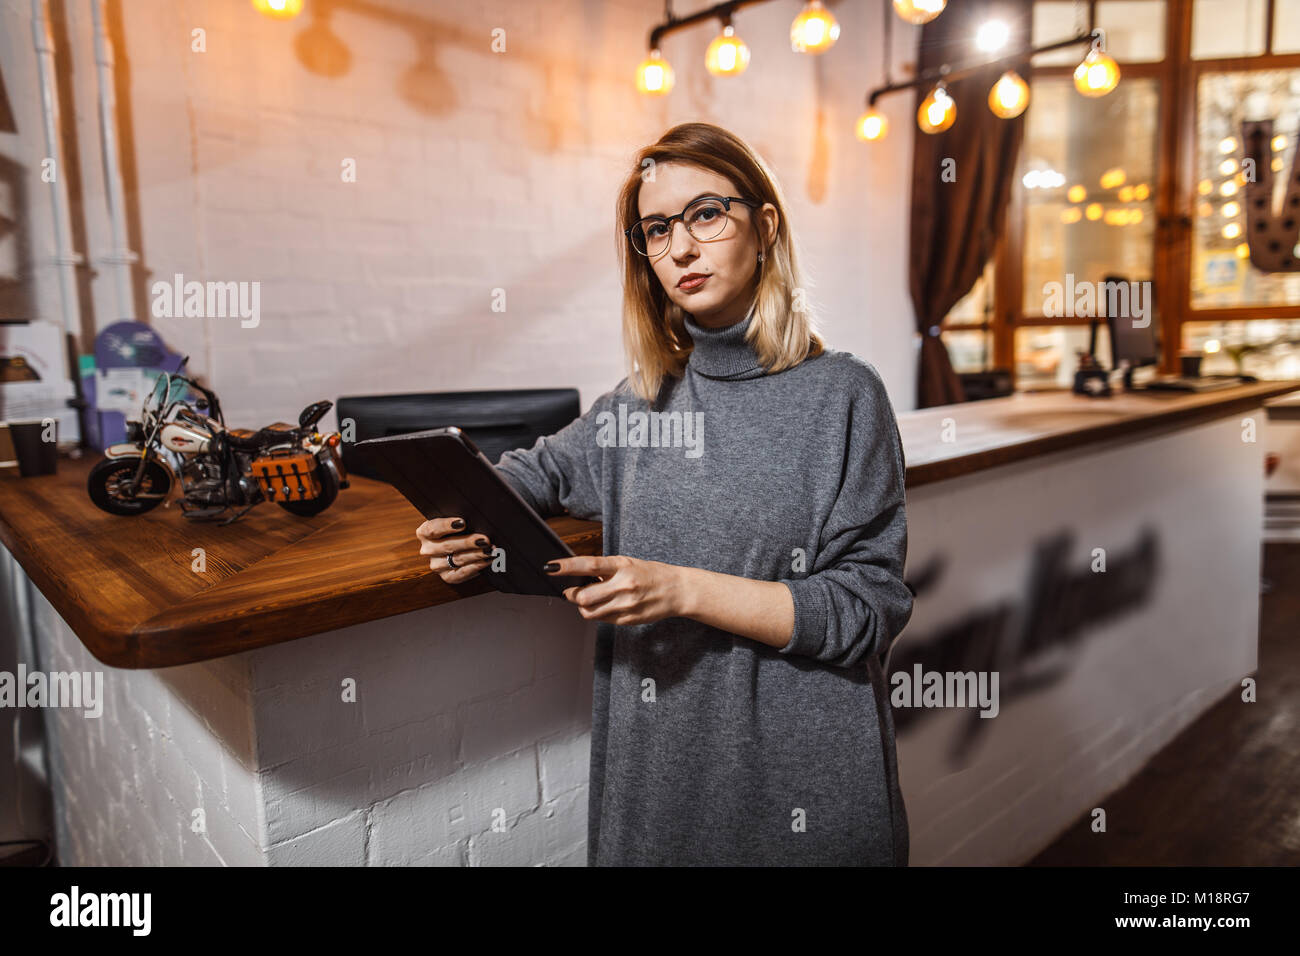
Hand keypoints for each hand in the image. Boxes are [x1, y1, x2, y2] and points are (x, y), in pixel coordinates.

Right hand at [415, 516, 494, 583]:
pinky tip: (488, 560)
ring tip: (490, 550)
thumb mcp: (455, 523)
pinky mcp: (447, 576)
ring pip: (457, 559)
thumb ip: (460, 521)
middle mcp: (428, 549)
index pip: (432, 528)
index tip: (462, 522)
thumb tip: (476, 519)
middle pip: (447, 545)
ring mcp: (436, 565)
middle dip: (468, 542)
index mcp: (424, 533)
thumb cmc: (458, 530)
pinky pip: (462, 572)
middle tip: (484, 539)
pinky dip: (477, 566)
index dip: (446, 525)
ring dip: (476, 555)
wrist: (460, 548)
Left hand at [546, 554, 682, 624]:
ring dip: (583, 606)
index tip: (551, 567)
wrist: (676, 590)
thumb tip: (579, 576)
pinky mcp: (627, 620)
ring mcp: (626, 605)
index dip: (567, 567)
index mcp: (622, 566)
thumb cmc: (651, 574)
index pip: (589, 565)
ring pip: (589, 612)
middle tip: (573, 591)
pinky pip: (602, 620)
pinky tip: (607, 605)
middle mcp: (623, 585)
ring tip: (590, 599)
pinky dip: (598, 613)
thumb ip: (604, 569)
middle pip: (583, 597)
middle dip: (573, 595)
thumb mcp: (628, 563)